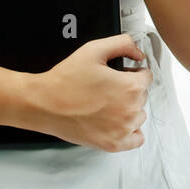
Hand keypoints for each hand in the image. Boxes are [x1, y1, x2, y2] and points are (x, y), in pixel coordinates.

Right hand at [28, 34, 151, 151]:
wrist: (43, 103)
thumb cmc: (66, 78)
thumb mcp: (95, 49)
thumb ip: (123, 44)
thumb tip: (139, 54)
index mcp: (131, 86)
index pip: (146, 77)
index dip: (132, 72)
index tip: (119, 74)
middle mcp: (131, 110)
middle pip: (142, 96)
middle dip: (129, 89)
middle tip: (107, 88)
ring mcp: (122, 130)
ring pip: (139, 115)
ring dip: (129, 108)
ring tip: (107, 104)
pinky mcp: (112, 144)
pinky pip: (136, 139)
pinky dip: (131, 131)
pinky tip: (117, 122)